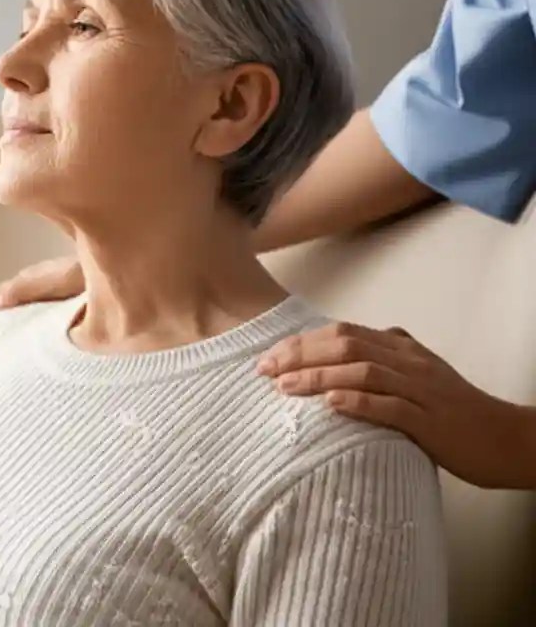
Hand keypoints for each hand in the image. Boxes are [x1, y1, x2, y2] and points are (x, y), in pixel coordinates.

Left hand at [257, 321, 535, 489]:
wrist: (506, 438)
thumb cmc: (454, 410)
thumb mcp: (419, 372)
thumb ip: (385, 356)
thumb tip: (347, 343)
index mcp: (402, 348)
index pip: (342, 333)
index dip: (301, 342)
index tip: (268, 356)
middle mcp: (409, 362)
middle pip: (346, 346)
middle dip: (299, 355)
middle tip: (264, 370)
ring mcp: (421, 390)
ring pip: (363, 372)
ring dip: (318, 376)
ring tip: (284, 386)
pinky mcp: (430, 422)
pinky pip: (389, 407)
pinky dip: (356, 402)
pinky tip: (329, 404)